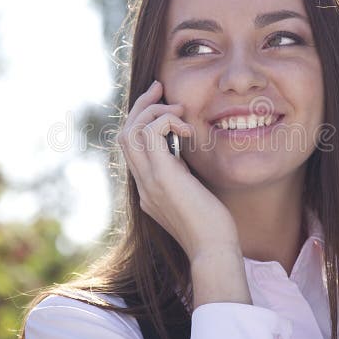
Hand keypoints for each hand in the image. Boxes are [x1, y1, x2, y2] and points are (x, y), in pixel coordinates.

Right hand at [118, 80, 239, 261]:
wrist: (214, 250)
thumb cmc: (213, 227)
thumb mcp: (192, 195)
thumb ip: (182, 176)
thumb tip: (186, 154)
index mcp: (148, 188)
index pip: (132, 147)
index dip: (142, 120)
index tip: (161, 102)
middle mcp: (142, 184)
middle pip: (125, 133)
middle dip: (141, 106)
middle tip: (160, 88)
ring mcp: (148, 181)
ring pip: (131, 130)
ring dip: (153, 111)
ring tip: (179, 110)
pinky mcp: (162, 177)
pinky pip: (151, 133)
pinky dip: (167, 120)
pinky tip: (188, 129)